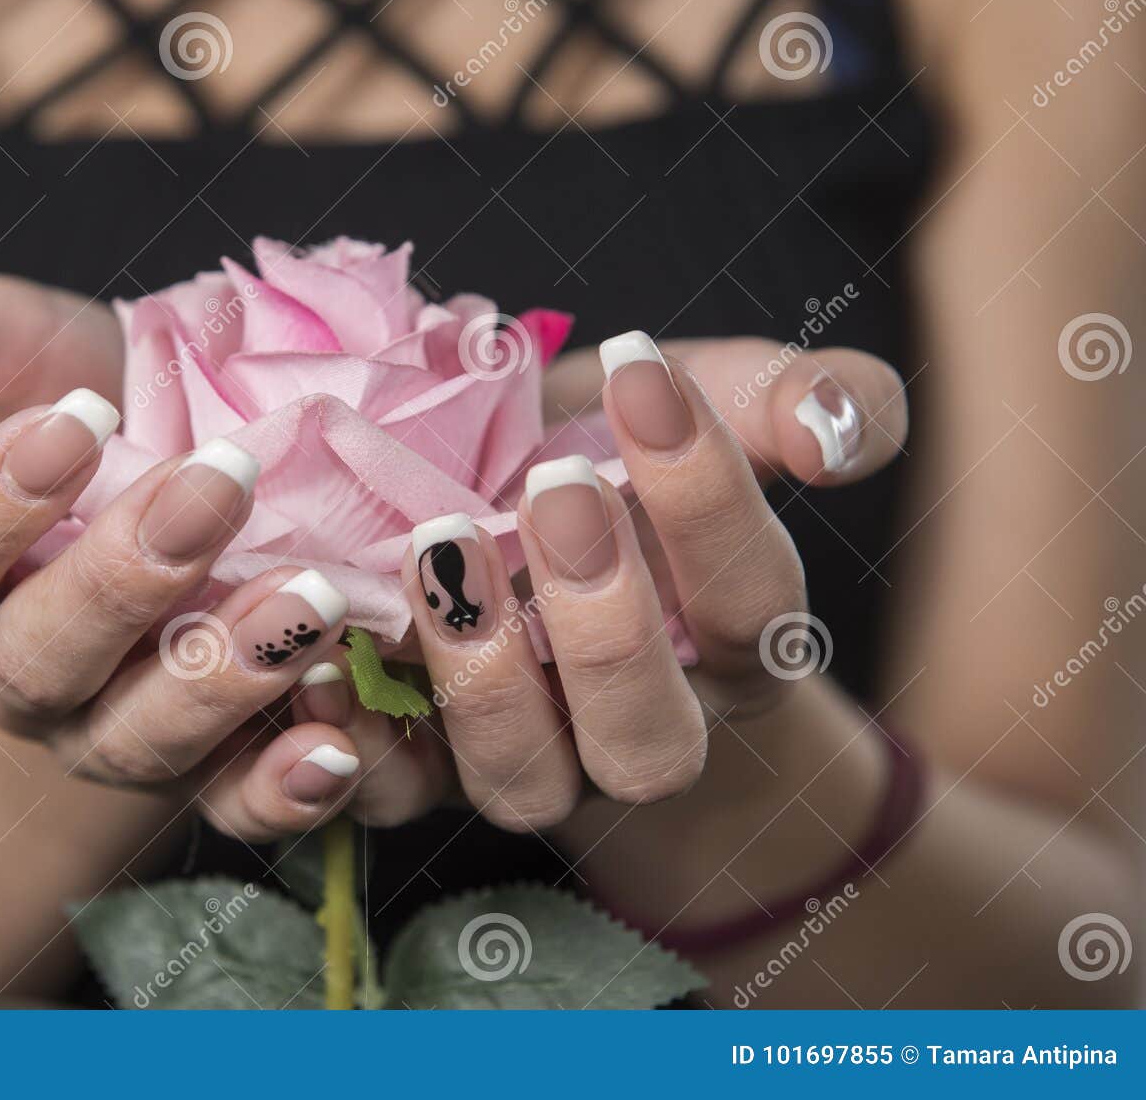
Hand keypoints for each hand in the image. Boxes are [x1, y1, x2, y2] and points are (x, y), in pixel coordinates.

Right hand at [0, 271, 447, 841]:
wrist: (205, 455)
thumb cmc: (100, 401)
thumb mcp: (24, 347)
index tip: (82, 418)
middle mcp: (27, 673)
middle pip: (41, 660)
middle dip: (127, 577)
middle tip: (219, 482)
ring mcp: (118, 732)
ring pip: (140, 740)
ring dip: (220, 679)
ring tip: (309, 599)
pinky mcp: (215, 773)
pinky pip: (236, 807)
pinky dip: (284, 789)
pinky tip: (336, 742)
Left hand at [401, 333, 907, 829]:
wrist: (519, 518)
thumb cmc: (627, 455)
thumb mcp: (715, 406)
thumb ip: (799, 400)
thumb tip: (838, 434)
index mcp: (731, 649)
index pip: (755, 605)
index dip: (707, 496)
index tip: (638, 366)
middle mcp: (635, 731)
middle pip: (648, 741)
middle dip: (607, 623)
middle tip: (555, 481)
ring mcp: (529, 762)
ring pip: (524, 783)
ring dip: (481, 678)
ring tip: (435, 545)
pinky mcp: (421, 771)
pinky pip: (390, 796)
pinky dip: (353, 742)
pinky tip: (324, 655)